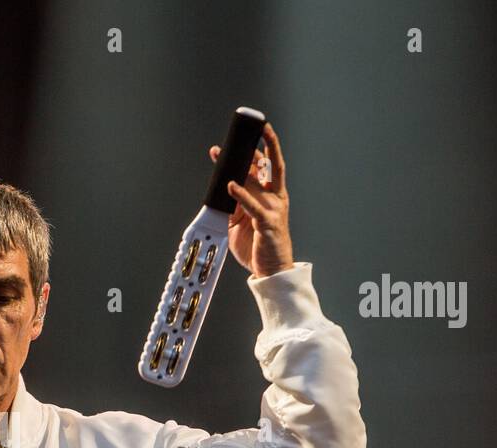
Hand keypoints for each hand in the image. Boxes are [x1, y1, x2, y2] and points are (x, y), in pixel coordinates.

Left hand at [208, 122, 292, 278]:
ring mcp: (273, 208)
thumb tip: (221, 190)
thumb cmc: (258, 245)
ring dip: (242, 167)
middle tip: (252, 129)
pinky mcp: (267, 222)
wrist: (271, 269)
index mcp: (270, 196)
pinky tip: (230, 186)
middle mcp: (275, 198)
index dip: (252, 152)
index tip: (238, 140)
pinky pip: (253, 205)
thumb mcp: (241, 221)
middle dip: (258, 146)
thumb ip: (234, 204)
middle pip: (267, 165)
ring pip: (259, 181)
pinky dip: (241, 195)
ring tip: (227, 155)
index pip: (262, 168)